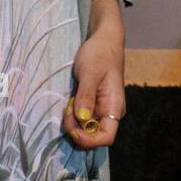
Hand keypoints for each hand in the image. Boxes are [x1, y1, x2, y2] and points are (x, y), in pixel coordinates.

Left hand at [63, 3, 125, 149]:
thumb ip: (86, 96)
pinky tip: (69, 100)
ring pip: (85, 128)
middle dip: (76, 129)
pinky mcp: (92, 105)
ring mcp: (100, 109)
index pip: (106, 137)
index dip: (88, 140)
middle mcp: (109, 112)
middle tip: (66, 110)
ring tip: (68, 102)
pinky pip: (81, 118)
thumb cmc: (100, 53)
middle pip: (93, 136)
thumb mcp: (90, 72)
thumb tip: (82, 118)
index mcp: (114, 107)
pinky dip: (72, 115)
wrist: (103, 39)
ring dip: (72, 122)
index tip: (72, 129)